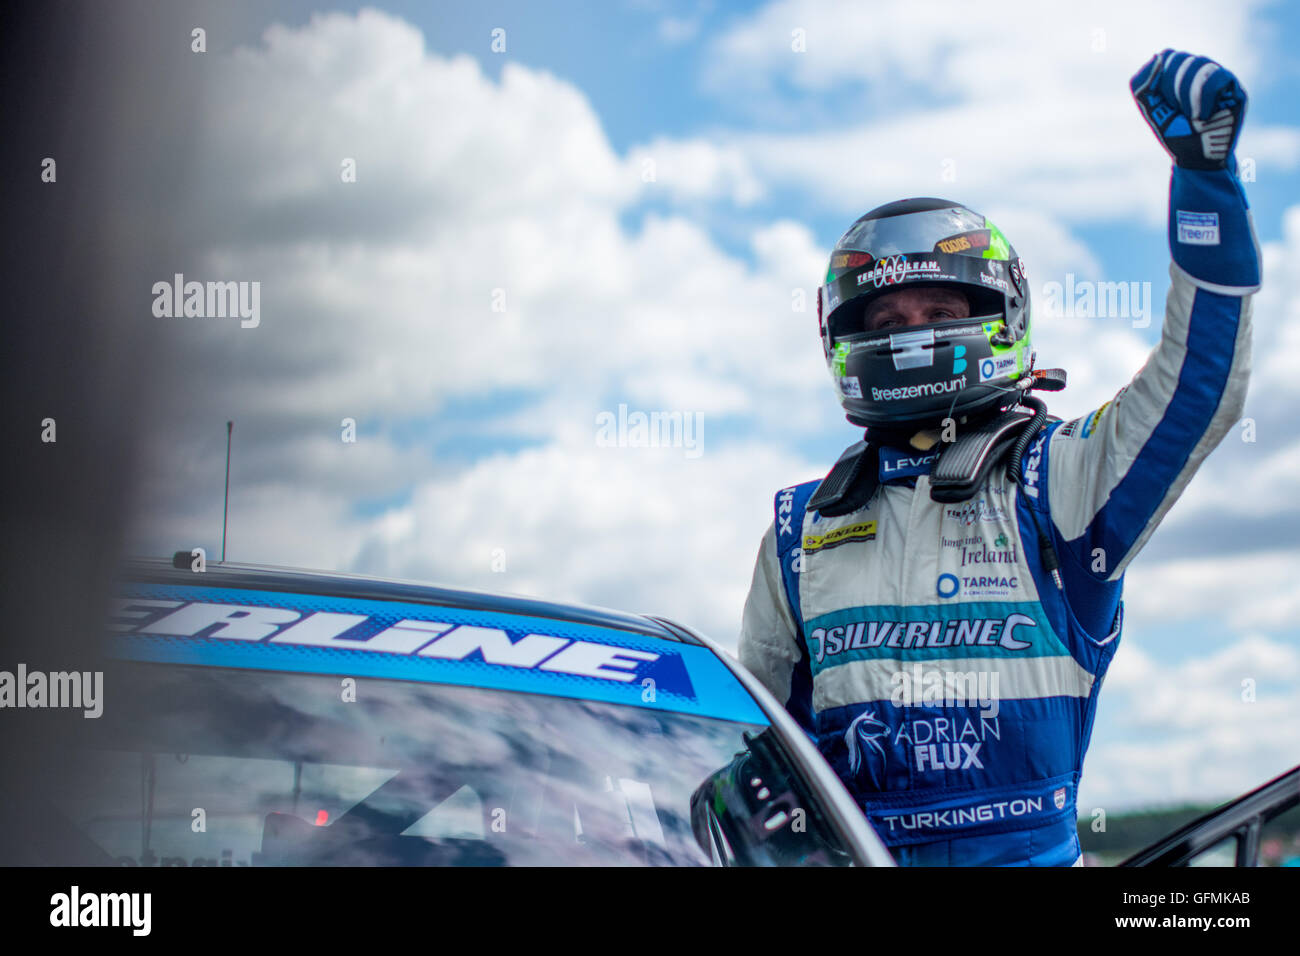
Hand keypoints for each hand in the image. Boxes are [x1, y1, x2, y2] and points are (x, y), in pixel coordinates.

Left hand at [1130, 49, 1246, 170]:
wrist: (1195, 156)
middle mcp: (1200, 71)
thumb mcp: (1151, 108)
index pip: (1169, 56)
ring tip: (1191, 116)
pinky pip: (1217, 77)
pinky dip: (1204, 98)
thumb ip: (1143, 84)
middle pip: (1182, 59)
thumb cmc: (1174, 133)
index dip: (1161, 78)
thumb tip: (1157, 58)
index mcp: (1180, 73)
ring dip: (1187, 96)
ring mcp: (1218, 77)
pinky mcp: (1234, 89)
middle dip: (1172, 89)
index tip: (1164, 103)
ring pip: (1200, 64)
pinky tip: (1202, 116)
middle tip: (1177, 112)